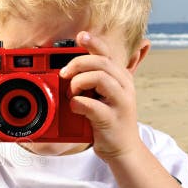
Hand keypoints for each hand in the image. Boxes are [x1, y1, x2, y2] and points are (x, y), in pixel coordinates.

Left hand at [59, 31, 142, 159]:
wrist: (123, 150)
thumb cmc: (107, 121)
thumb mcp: (102, 96)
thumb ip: (90, 81)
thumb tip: (67, 68)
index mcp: (120, 77)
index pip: (107, 53)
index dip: (93, 42)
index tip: (80, 36)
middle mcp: (123, 86)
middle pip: (101, 62)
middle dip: (77, 64)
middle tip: (64, 75)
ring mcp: (120, 102)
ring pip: (100, 78)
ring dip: (79, 83)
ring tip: (72, 94)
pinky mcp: (112, 119)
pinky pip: (92, 104)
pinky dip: (78, 104)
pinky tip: (75, 108)